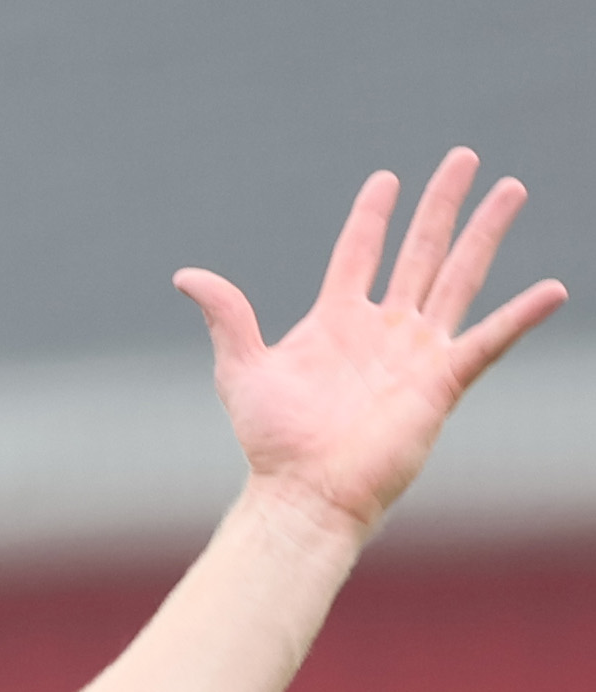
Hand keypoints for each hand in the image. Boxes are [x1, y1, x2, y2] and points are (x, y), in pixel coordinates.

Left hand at [174, 149, 565, 541]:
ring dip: (485, 233)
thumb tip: (185, 275)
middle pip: (419, 251)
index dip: (372, 216)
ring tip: (510, 188)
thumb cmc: (271, 440)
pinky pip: (489, 341)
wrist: (305, 491)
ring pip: (458, 278)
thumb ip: (226, 316)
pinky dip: (520, 316)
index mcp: (335, 320)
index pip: (358, 252)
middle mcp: (381, 330)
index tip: (386, 178)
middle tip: (463, 156)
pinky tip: (552, 289)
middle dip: (441, 204)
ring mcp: (415, 353)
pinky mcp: (441, 382)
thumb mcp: (241, 369)